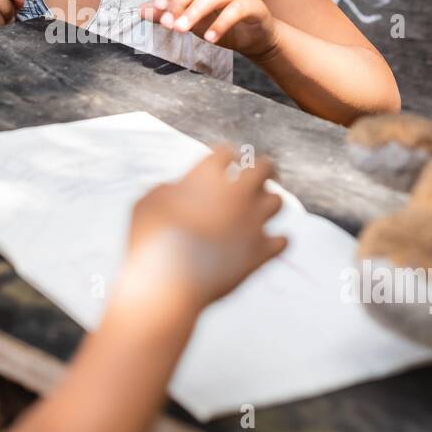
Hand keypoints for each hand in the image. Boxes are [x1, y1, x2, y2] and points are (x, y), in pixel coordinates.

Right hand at [123, 147, 287, 315]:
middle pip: (264, 167)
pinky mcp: (261, 252)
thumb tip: (180, 191)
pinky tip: (266, 244)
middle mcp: (237, 192)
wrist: (168, 280)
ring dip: (267, 205)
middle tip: (262, 175)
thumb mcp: (148, 203)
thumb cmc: (150, 240)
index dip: (224, 158)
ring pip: (277, 202)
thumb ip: (169, 189)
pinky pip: (283, 241)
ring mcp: (253, 222)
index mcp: (209, 174)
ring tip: (258, 212)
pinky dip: (276, 242)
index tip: (223, 165)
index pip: (226, 152)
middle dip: (263, 170)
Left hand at [140, 0, 277, 57]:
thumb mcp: (191, 20)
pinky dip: (221, 24)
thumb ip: (169, 14)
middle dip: (179, 3)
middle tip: (168, 24)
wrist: (255, 37)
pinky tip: (210, 39)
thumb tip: (142, 11)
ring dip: (195, 12)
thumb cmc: (221, 24)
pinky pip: (235, 10)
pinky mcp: (253, 5)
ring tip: (182, 30)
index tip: (158, 9)